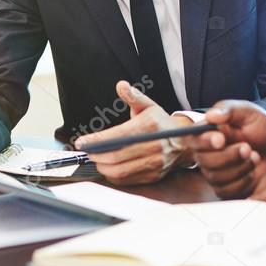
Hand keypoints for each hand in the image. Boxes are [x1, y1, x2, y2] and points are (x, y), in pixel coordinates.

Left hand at [74, 80, 191, 184]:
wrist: (183, 142)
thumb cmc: (161, 123)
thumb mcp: (149, 106)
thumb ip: (133, 96)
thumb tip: (121, 86)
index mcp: (151, 126)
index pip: (118, 135)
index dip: (97, 140)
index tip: (83, 141)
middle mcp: (154, 145)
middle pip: (117, 155)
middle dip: (96, 155)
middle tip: (87, 151)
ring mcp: (155, 162)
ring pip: (121, 170)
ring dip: (103, 167)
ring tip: (97, 159)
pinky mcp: (154, 175)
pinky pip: (128, 180)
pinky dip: (114, 176)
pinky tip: (109, 168)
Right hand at [185, 100, 265, 198]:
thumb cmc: (257, 126)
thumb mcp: (247, 112)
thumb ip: (229, 110)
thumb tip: (210, 115)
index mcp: (206, 133)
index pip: (192, 139)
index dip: (204, 141)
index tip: (221, 139)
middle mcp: (206, 154)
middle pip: (204, 161)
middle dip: (228, 156)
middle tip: (247, 147)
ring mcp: (214, 172)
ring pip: (216, 177)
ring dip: (239, 167)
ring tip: (255, 156)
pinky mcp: (225, 188)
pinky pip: (227, 190)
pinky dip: (243, 180)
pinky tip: (254, 170)